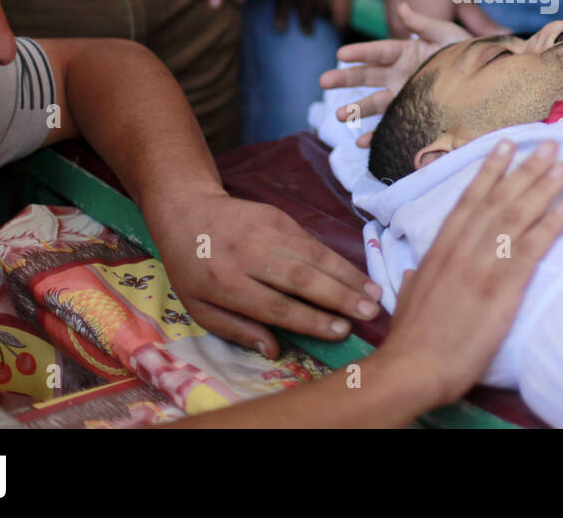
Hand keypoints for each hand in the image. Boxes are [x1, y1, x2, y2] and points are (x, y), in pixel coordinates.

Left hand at [144, 186, 382, 357]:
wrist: (188, 212)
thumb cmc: (193, 268)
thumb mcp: (199, 307)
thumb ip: (236, 329)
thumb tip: (273, 350)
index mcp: (225, 283)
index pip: (275, 305)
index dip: (311, 319)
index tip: (341, 331)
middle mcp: (248, 255)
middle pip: (301, 278)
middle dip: (339, 296)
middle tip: (369, 312)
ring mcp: (265, 231)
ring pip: (314, 255)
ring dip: (347, 276)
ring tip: (374, 293)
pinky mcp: (279, 215)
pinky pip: (312, 241)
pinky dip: (338, 259)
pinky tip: (357, 274)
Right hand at [319, 2, 473, 145]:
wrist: (489, 81)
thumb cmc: (468, 53)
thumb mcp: (448, 35)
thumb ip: (423, 24)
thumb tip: (402, 6)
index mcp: (406, 52)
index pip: (378, 51)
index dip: (360, 52)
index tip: (341, 54)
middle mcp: (399, 75)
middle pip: (367, 76)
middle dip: (345, 79)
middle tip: (323, 81)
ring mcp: (403, 96)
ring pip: (374, 103)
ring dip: (356, 109)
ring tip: (339, 116)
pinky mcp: (411, 116)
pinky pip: (389, 126)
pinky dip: (375, 135)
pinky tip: (361, 142)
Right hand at [378, 139, 562, 406]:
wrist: (414, 367)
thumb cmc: (411, 337)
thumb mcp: (407, 297)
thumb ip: (416, 278)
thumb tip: (418, 269)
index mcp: (440, 248)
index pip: (469, 199)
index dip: (489, 171)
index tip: (506, 145)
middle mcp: (463, 248)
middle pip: (499, 200)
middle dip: (525, 169)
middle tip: (549, 144)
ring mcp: (483, 266)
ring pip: (517, 217)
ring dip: (543, 189)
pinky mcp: (502, 289)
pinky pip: (531, 250)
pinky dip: (550, 227)